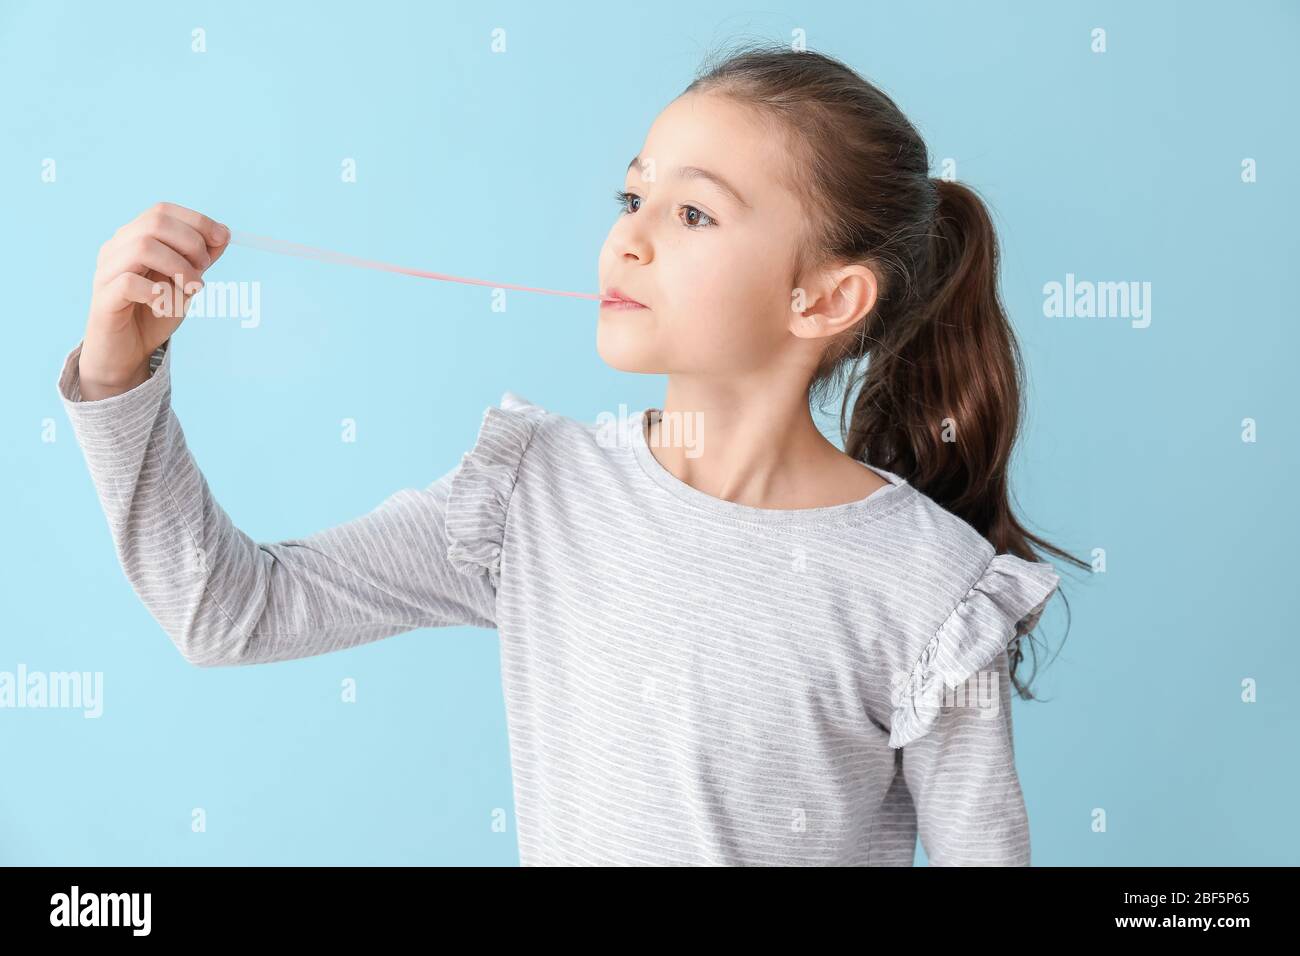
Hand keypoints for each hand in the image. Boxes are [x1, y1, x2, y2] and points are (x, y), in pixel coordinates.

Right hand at [79, 202, 228, 398]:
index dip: (197, 221)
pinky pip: (128, 282)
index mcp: (134, 238)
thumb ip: (200, 259)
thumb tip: (223, 234)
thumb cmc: (154, 314)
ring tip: (191, 289)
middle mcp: (116, 248)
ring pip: (143, 247)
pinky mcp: (103, 299)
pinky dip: (157, 292)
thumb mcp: (185, 283)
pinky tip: (165, 305)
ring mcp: (106, 272)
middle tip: (203, 271)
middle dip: (191, 244)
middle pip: (155, 223)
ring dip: (179, 267)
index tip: (223, 239)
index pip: (162, 211)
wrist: (126, 353)